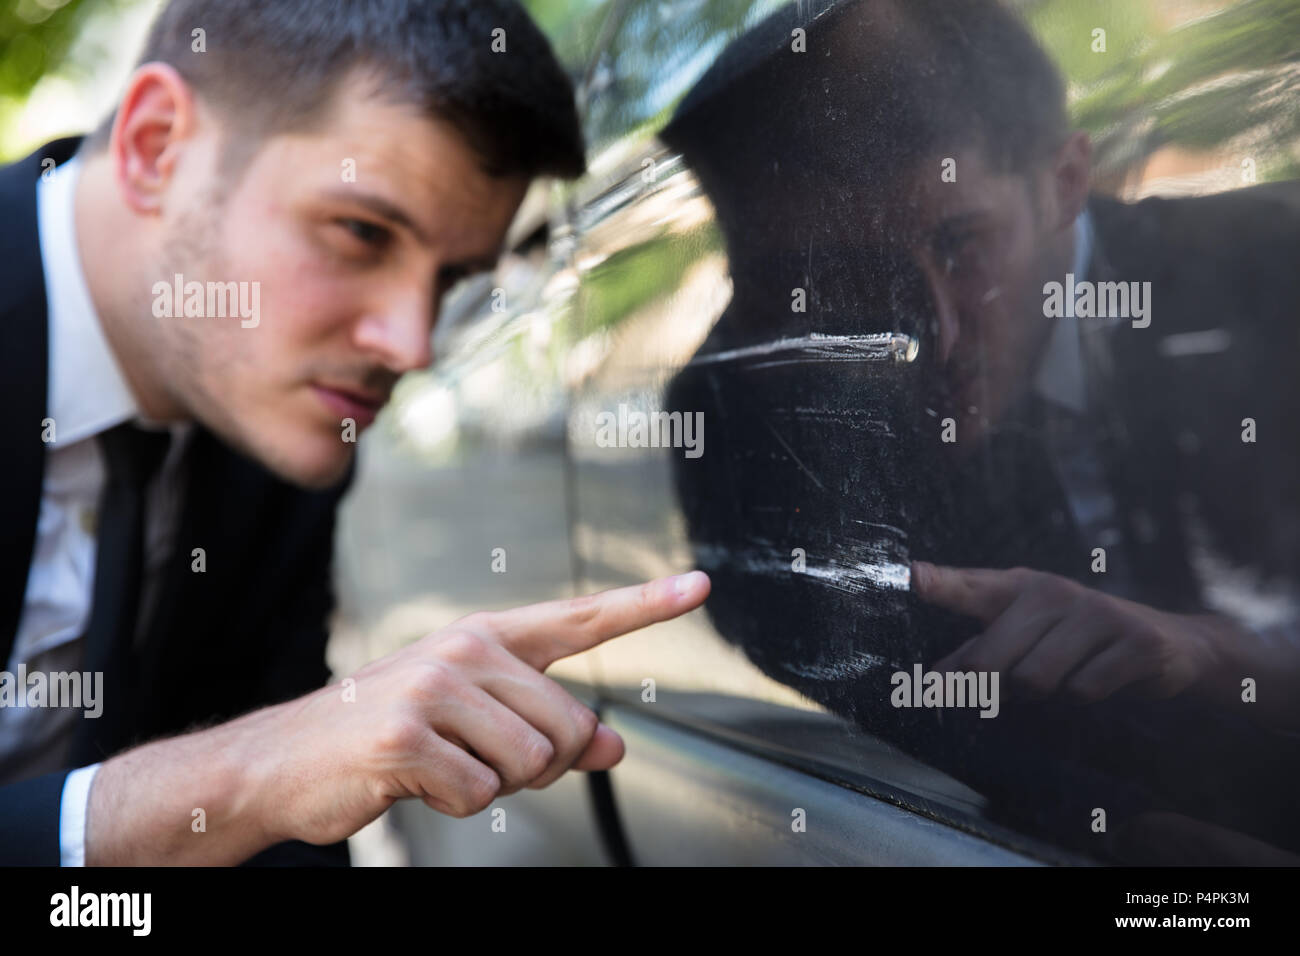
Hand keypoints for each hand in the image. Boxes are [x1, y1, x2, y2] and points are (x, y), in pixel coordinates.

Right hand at [263, 571, 710, 845]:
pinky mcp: (406, 736)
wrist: (285, 761)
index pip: (579, 619)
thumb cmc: (387, 734)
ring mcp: (433, 688)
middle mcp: (464, 650)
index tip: (698, 586)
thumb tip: (614, 746)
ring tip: (442, 765)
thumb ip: (547, 725)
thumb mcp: (474, 722)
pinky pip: (481, 795)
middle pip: (568, 727)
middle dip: (538, 766)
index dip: (644, 606)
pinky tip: (415, 781)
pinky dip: (455, 805)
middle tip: (476, 758)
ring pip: (532, 765)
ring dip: (495, 787)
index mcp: (485, 639)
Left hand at [911, 561, 1219, 705]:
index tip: (913, 577)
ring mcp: (1097, 612)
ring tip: (1062, 676)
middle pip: (992, 658)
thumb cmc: (1074, 640)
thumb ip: (976, 653)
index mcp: (1019, 587)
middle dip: (988, 686)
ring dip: (1043, 694)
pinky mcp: (1135, 640)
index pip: (972, 585)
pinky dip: (1085, 697)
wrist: (1166, 644)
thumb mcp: (1024, 636)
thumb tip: (932, 682)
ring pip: (1036, 680)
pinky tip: (1101, 678)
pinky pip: (1084, 690)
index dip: (942, 584)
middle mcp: (1054, 592)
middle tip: (1001, 690)